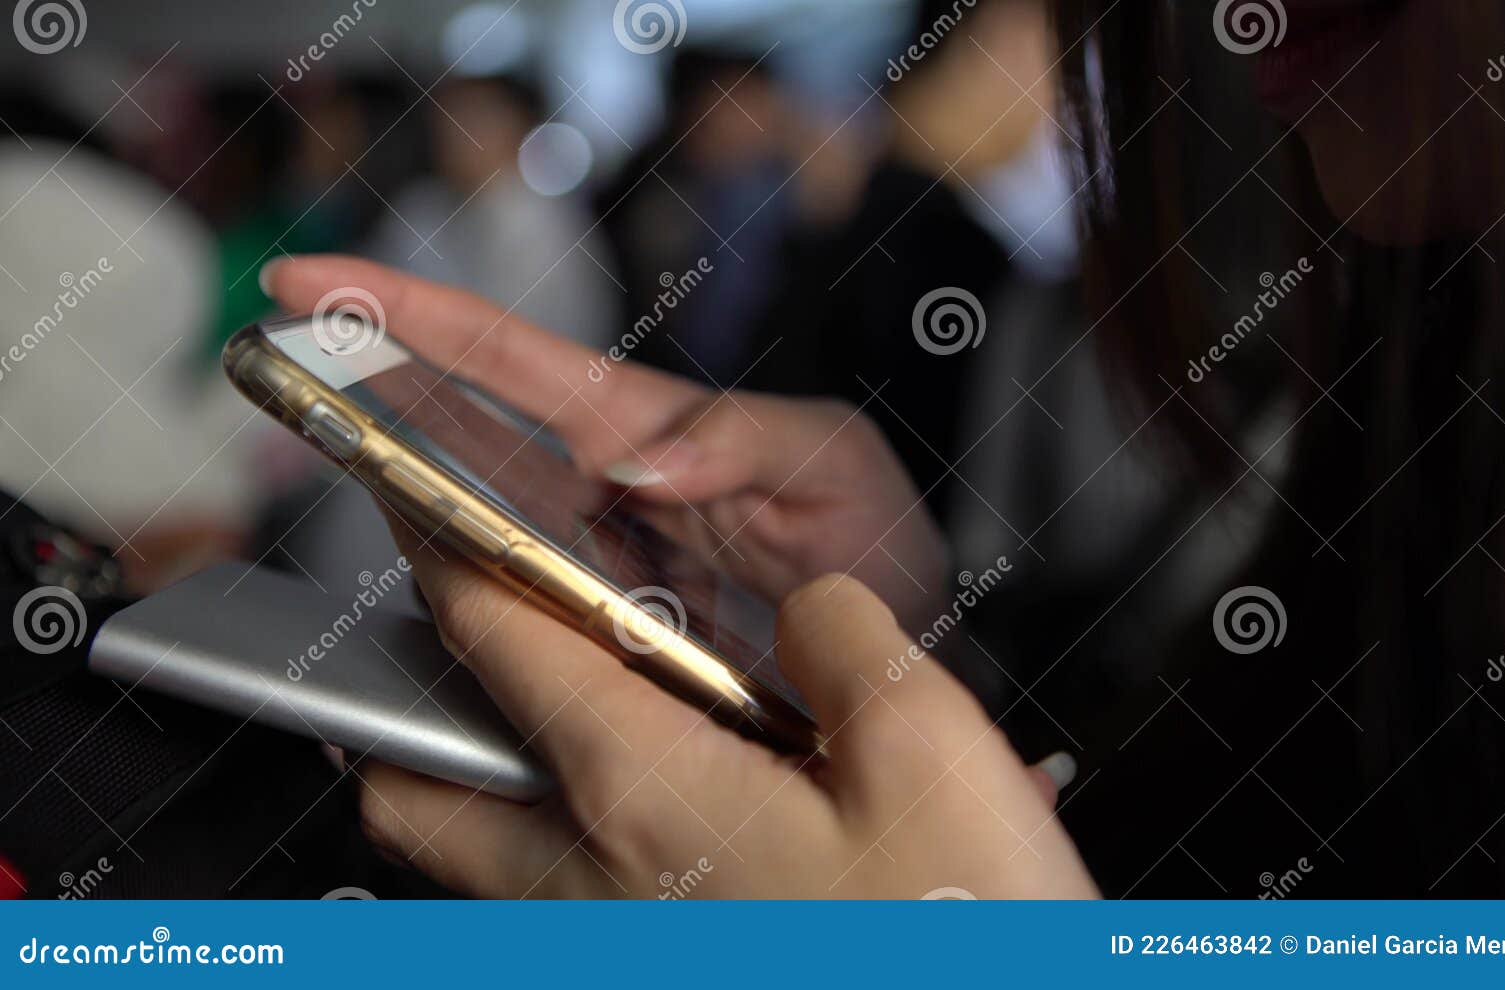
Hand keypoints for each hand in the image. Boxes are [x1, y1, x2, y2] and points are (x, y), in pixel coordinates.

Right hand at [261, 256, 946, 623]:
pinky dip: (462, 624)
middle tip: (280, 387)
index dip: (412, 313)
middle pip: (455, 439)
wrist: (895, 653)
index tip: (316, 281)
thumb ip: (744, 442)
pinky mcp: (595, 640)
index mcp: (644, 430)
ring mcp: (589, 569)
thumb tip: (640, 462)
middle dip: (364, 402)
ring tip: (341, 512)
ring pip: (468, 536)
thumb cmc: (872, 539)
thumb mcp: (832, 462)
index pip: (508, 358)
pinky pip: (511, 624)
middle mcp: (598, 495)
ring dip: (400, 521)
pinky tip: (431, 635)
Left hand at [358, 520, 1098, 898]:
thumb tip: (810, 613)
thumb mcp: (926, 753)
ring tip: (534, 724)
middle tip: (453, 643)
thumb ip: (843, 642)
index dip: (448, 555)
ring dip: (463, 781)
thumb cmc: (955, 943)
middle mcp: (592, 887)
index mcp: (644, 795)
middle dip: (405, 703)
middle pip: (413, 787)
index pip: (496, 642)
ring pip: (464, 863)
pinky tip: (639, 816)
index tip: (423, 507)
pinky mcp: (648, 974)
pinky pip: (538, 906)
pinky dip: (538, 845)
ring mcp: (609, 947)